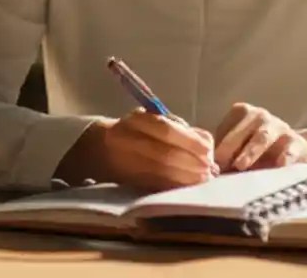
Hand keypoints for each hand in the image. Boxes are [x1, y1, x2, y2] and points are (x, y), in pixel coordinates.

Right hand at [57, 109, 217, 191]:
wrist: (97, 148)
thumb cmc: (134, 131)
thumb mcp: (152, 120)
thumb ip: (179, 127)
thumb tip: (207, 142)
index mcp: (136, 120)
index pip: (167, 129)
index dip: (190, 141)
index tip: (208, 150)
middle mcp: (128, 139)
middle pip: (165, 154)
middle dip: (192, 163)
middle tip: (209, 170)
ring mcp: (125, 161)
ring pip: (160, 172)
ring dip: (186, 178)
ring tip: (202, 179)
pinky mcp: (127, 180)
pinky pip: (154, 185)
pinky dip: (174, 186)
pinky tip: (187, 186)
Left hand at [213, 103, 306, 171]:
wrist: (292, 150)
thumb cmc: (255, 149)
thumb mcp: (238, 146)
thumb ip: (223, 154)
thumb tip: (208, 169)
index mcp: (242, 112)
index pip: (227, 126)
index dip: (217, 144)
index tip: (209, 160)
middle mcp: (261, 116)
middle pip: (244, 130)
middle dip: (230, 147)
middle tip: (219, 163)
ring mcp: (280, 127)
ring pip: (263, 137)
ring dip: (250, 151)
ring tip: (240, 165)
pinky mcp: (297, 143)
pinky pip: (290, 149)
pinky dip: (284, 157)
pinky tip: (279, 165)